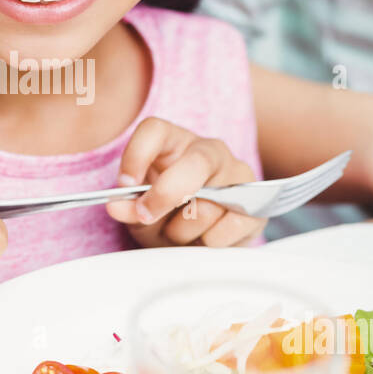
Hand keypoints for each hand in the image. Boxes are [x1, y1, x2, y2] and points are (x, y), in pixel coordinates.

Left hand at [105, 116, 265, 247]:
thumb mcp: (140, 209)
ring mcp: (238, 175)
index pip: (154, 130)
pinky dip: (206, 243)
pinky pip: (226, 229)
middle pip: (194, 164)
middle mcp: (210, 151)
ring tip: (178, 233)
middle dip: (166, 195)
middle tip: (146, 216)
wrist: (199, 237)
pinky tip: (202, 239)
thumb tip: (116, 206)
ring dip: (182, 231)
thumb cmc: (166, 212)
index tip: (124, 185)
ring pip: (207, 207)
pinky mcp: (256, 206)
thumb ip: (128, 206)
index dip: (136, 156)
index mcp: (174, 141)